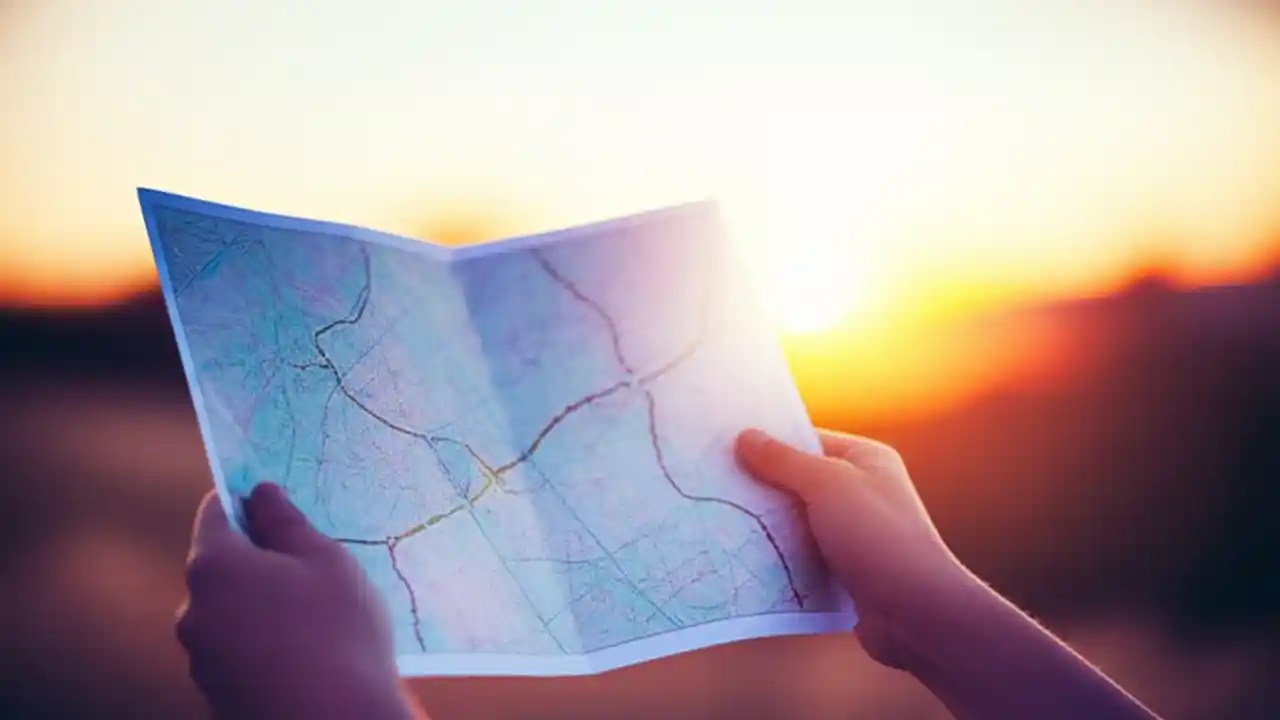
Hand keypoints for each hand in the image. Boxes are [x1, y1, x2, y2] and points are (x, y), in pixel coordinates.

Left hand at [176, 484, 422, 719]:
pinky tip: (307, 652)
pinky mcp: (217, 694)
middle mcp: (194, 611)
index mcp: (213, 567)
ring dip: (264, 605)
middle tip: (314, 566)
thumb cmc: (336, 632)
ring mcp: (202, 659)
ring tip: (319, 617)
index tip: (278, 504)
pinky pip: (239, 651)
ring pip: (232, 612)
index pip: (216, 512)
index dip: (247, 500)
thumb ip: (285, 522)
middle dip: (261, 560)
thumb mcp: (325, 561)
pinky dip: (265, 644)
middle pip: (222, 566)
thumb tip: (261, 493)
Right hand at [735, 428, 968, 668]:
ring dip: (769, 527)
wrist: (916, 612)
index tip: (725, 448)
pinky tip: (747, 560)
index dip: (770, 442)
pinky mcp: (845, 570)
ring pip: (798, 522)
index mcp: (866, 460)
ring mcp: (854, 533)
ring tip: (723, 524)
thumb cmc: (876, 536)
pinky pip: (804, 556)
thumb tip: (745, 436)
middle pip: (799, 482)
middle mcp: (863, 492)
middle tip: (715, 487)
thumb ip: (783, 461)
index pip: (809, 440)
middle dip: (763, 487)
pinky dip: (781, 558)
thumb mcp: (826, 485)